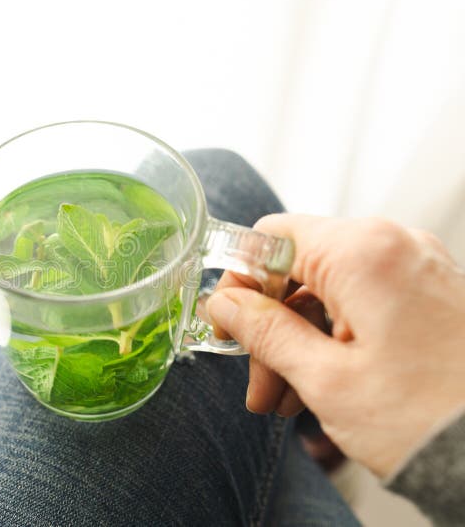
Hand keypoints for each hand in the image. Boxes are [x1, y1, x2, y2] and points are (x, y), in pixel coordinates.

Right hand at [207, 215, 464, 477]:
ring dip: (300, 342)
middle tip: (259, 384)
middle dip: (271, 329)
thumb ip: (265, 332)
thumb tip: (225, 303)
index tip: (226, 323)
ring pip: (329, 293)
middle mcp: (394, 246)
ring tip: (288, 401)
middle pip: (300, 272)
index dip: (238, 282)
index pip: (271, 239)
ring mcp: (418, 269)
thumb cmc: (428, 418)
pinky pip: (363, 303)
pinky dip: (335, 338)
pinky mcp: (433, 293)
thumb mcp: (325, 379)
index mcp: (363, 253)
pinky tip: (322, 385)